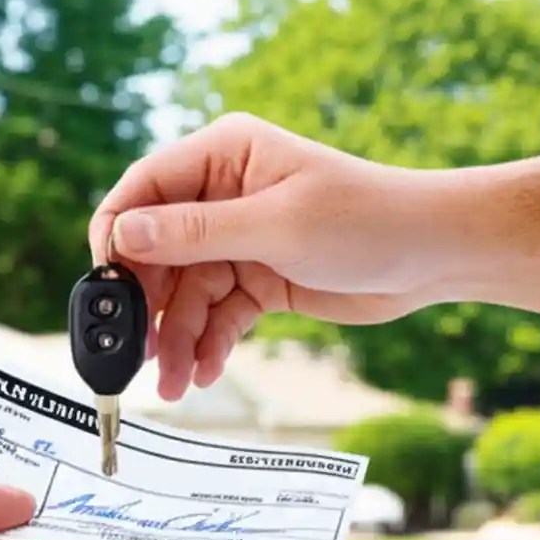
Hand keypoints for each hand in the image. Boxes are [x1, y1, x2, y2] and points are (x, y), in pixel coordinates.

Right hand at [89, 113, 465, 399]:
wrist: (434, 257)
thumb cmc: (367, 220)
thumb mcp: (277, 226)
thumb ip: (196, 233)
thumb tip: (124, 236)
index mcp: (224, 156)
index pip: (145, 189)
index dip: (119, 235)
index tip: (105, 285)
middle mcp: (222, 195)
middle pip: (159, 251)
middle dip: (151, 306)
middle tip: (138, 354)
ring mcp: (237, 240)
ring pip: (186, 293)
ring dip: (178, 338)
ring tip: (175, 382)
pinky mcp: (255, 279)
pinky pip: (216, 314)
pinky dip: (210, 344)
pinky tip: (205, 372)